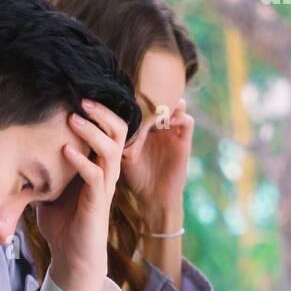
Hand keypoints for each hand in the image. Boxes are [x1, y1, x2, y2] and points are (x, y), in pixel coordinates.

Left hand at [36, 99, 127, 290]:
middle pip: (119, 132)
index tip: (79, 95)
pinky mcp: (97, 203)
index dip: (100, 111)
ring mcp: (105, 187)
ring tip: (74, 119)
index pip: (110, 129)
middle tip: (82, 99)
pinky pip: (96, 176)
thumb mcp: (50, 188)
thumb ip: (44, 167)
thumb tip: (17, 146)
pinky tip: (66, 151)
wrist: (72, 258)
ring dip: (92, 132)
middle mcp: (107, 172)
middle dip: (102, 113)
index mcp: (99, 165)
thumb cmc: (62, 224)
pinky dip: (82, 161)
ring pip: (111, 150)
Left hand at [124, 98, 193, 218]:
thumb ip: (118, 137)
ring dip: (168, 102)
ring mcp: (173, 132)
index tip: (123, 94)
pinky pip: (187, 122)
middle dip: (150, 95)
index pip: (143, 103)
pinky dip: (180, 116)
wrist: (154, 197)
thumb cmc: (136, 177)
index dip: (135, 97)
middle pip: (160, 100)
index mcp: (145, 127)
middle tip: (139, 92)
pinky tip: (168, 120)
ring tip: (154, 105)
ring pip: (176, 106)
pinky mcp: (185, 141)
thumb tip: (103, 119)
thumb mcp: (123, 154)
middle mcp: (160, 126)